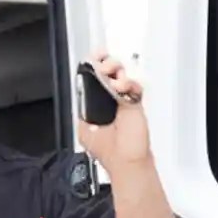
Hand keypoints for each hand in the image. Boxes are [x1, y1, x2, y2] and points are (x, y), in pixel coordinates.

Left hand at [76, 51, 151, 166]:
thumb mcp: (85, 130)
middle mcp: (109, 100)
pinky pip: (133, 86)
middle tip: (103, 65)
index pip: (93, 79)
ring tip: (112, 77)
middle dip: (105, 64)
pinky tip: (121, 87)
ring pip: (121, 75)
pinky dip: (128, 83)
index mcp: (95, 106)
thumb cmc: (110, 151)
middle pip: (108, 73)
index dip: (93, 66)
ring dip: (116, 70)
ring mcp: (123, 100)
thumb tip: (82, 92)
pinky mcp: (135, 103)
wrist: (128, 161)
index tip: (93, 57)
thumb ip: (83, 110)